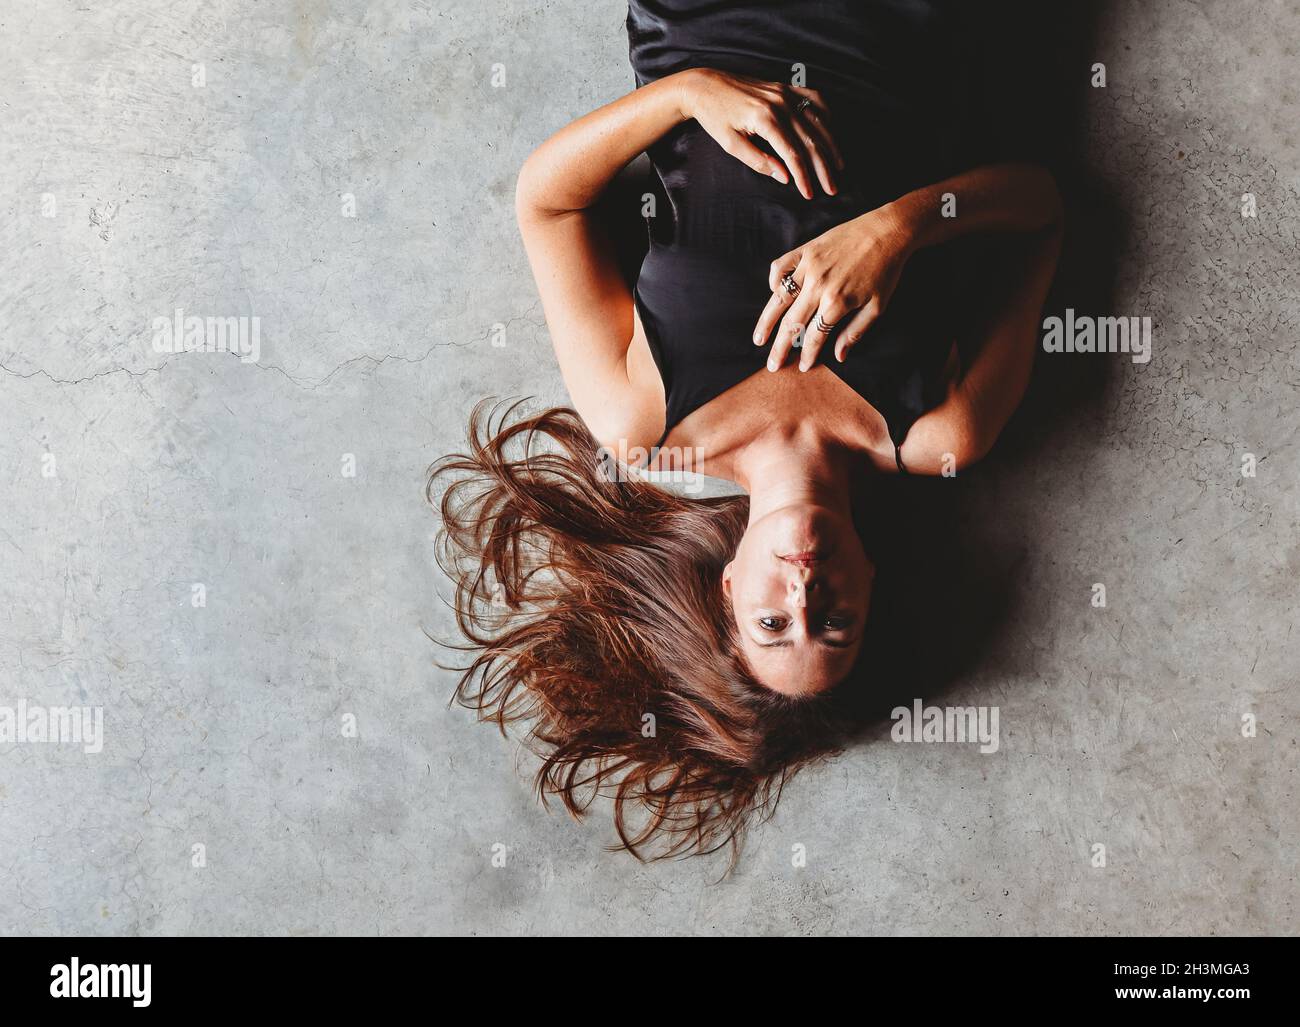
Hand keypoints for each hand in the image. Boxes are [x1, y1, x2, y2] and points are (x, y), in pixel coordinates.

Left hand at [676, 68, 842, 199]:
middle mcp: (780, 103)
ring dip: (831, 146)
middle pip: (810, 140)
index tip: (809, 194)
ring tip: (838, 167)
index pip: (792, 153)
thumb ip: (758, 161)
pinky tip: (830, 133)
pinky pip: (815, 100)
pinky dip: (826, 117)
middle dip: (823, 168)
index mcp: (765, 119)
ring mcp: (786, 92)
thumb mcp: (731, 144)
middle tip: (832, 188)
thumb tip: (784, 178)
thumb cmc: (715, 117)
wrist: (706, 86)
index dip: (804, 176)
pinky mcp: (787, 86)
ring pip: (818, 122)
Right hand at [754, 206, 913, 369]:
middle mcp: (818, 286)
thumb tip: (839, 356)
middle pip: (792, 324)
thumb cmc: (886, 271)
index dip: (808, 355)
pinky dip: (774, 281)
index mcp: (837, 303)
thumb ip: (855, 332)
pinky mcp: (806, 250)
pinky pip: (780, 266)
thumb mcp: (877, 307)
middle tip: (771, 365)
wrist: (887, 232)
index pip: (814, 337)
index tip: (803, 367)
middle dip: (780, 348)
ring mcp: (809, 266)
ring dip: (766, 321)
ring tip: (758, 338)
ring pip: (779, 298)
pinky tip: (773, 293)